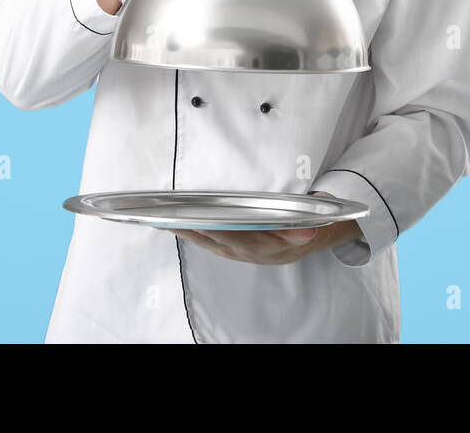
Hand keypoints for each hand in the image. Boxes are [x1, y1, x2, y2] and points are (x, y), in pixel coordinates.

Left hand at [173, 193, 361, 265]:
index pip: (229, 235)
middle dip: (186, 229)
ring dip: (184, 231)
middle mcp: (242, 250)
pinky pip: (206, 241)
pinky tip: (179, 225)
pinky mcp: (231, 248)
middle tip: (162, 217)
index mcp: (258, 245)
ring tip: (162, 219)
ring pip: (205, 241)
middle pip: (209, 239)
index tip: (191, 220)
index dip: (210, 228)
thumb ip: (303, 232)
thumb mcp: (306, 229)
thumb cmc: (302, 229)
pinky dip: (192, 233)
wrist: (305, 243)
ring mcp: (235, 251)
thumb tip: (307, 232)